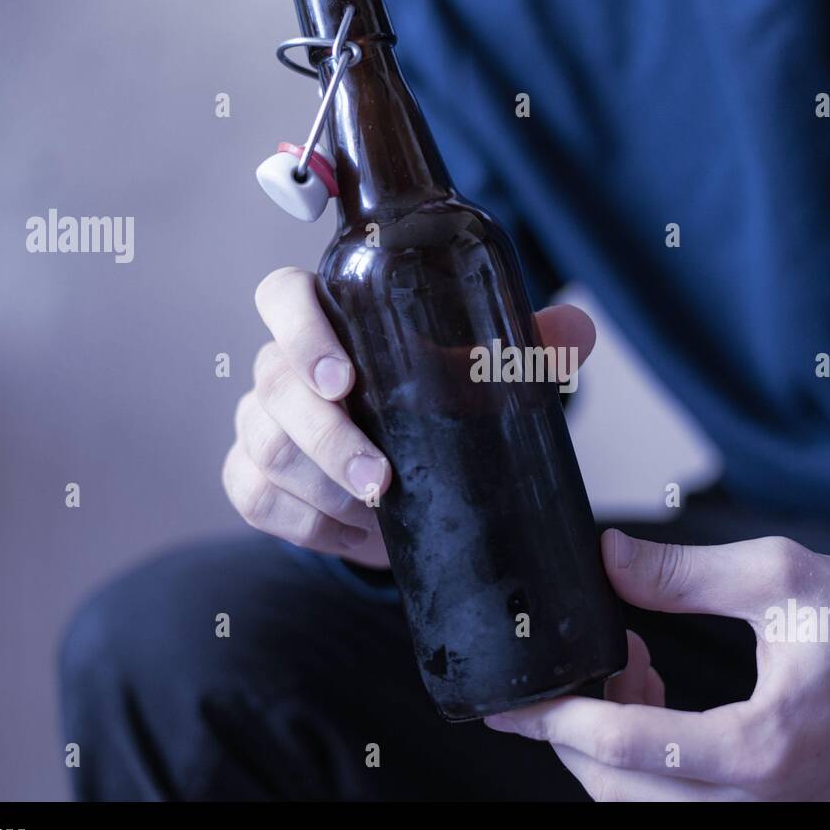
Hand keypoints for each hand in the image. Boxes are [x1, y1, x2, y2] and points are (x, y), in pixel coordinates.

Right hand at [223, 266, 596, 567]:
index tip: (344, 378)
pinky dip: (307, 523)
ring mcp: (261, 423)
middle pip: (275, 385)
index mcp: (329, 321)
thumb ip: (529, 347)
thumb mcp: (485, 376)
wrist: (411, 484)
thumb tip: (578, 328)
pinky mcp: (252, 479)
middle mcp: (281, 366)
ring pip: (266, 448)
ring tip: (378, 508)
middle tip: (382, 479)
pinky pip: (256, 498)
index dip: (301, 331)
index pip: (283, 297)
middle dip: (328, 437)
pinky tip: (353, 532)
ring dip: (323, 486)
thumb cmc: (437, 409)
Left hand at [485, 531, 829, 799]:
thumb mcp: (778, 576)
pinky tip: (651, 690)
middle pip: (623, 792)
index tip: (515, 702)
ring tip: (623, 667)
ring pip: (645, 804)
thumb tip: (608, 559)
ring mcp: (769, 811)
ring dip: (610, 745)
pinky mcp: (769, 805)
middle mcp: (764, 799)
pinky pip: (679, 799)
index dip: (561, 721)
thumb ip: (683, 573)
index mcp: (764, 747)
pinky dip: (646, 756)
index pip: (630, 750)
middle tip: (561, 674)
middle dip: (575, 735)